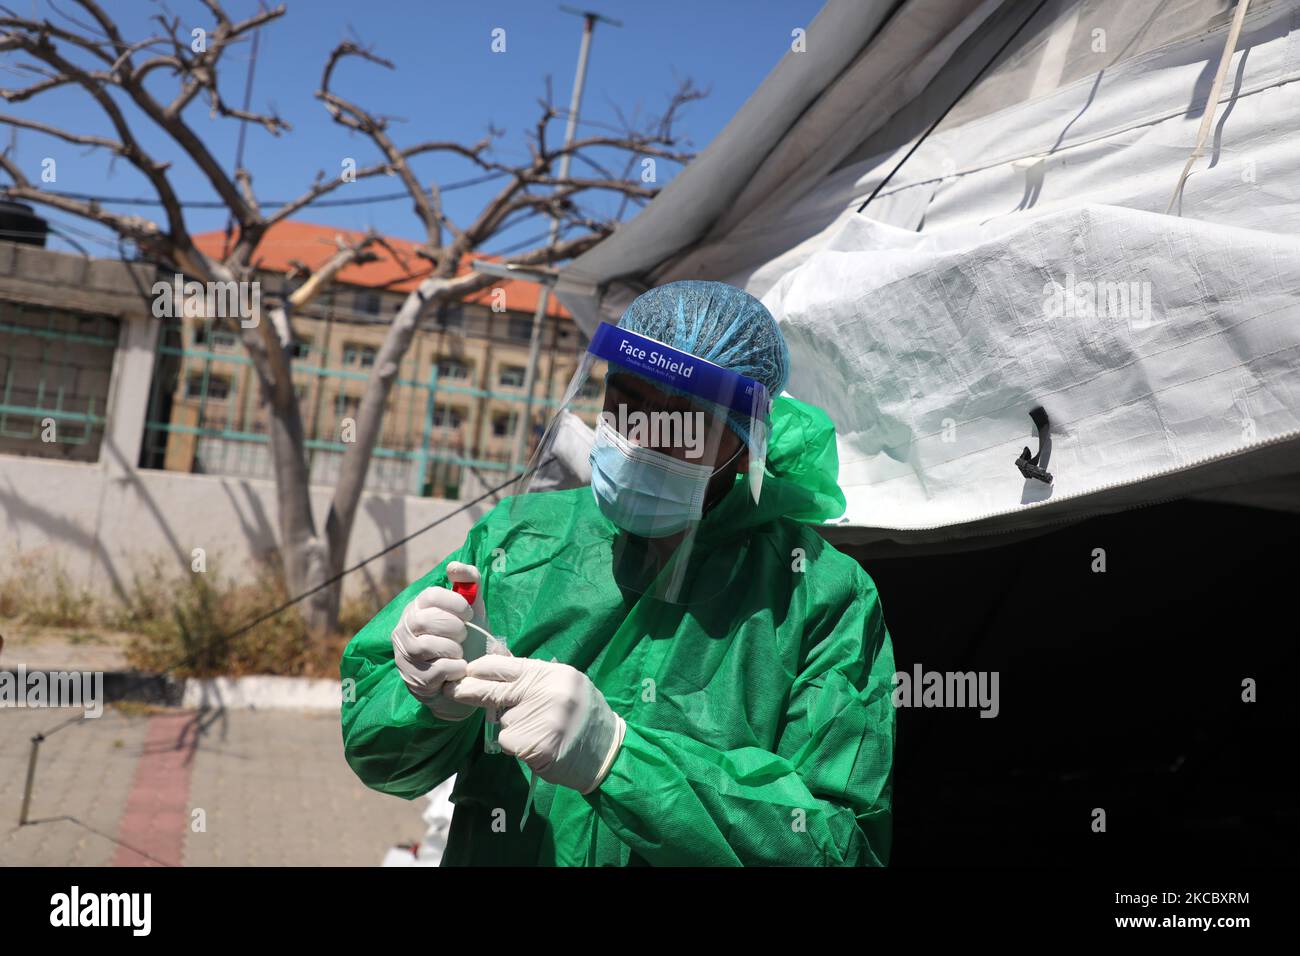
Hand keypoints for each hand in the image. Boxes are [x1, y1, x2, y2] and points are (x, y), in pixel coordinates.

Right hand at [391, 563, 482, 720]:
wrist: (468, 678)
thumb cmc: (468, 639)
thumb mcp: (472, 610)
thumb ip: (469, 583)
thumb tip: (453, 567)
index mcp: (416, 608)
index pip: (429, 596)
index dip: (454, 603)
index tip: (469, 614)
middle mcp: (404, 630)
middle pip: (423, 620)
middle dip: (452, 627)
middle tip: (465, 635)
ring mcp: (405, 656)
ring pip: (424, 645)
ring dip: (452, 648)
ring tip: (461, 653)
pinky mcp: (413, 680)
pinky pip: (434, 670)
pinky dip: (454, 668)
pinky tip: (460, 668)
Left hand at [449, 657, 625, 793]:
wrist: (606, 753)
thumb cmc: (583, 717)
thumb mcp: (564, 685)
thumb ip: (533, 679)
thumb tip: (496, 669)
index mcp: (552, 673)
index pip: (505, 666)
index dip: (480, 669)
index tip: (468, 672)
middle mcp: (544, 692)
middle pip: (493, 690)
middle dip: (469, 691)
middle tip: (453, 691)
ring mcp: (538, 719)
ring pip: (502, 721)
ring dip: (511, 727)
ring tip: (539, 731)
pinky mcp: (532, 744)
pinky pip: (508, 742)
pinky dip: (516, 746)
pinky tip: (537, 747)